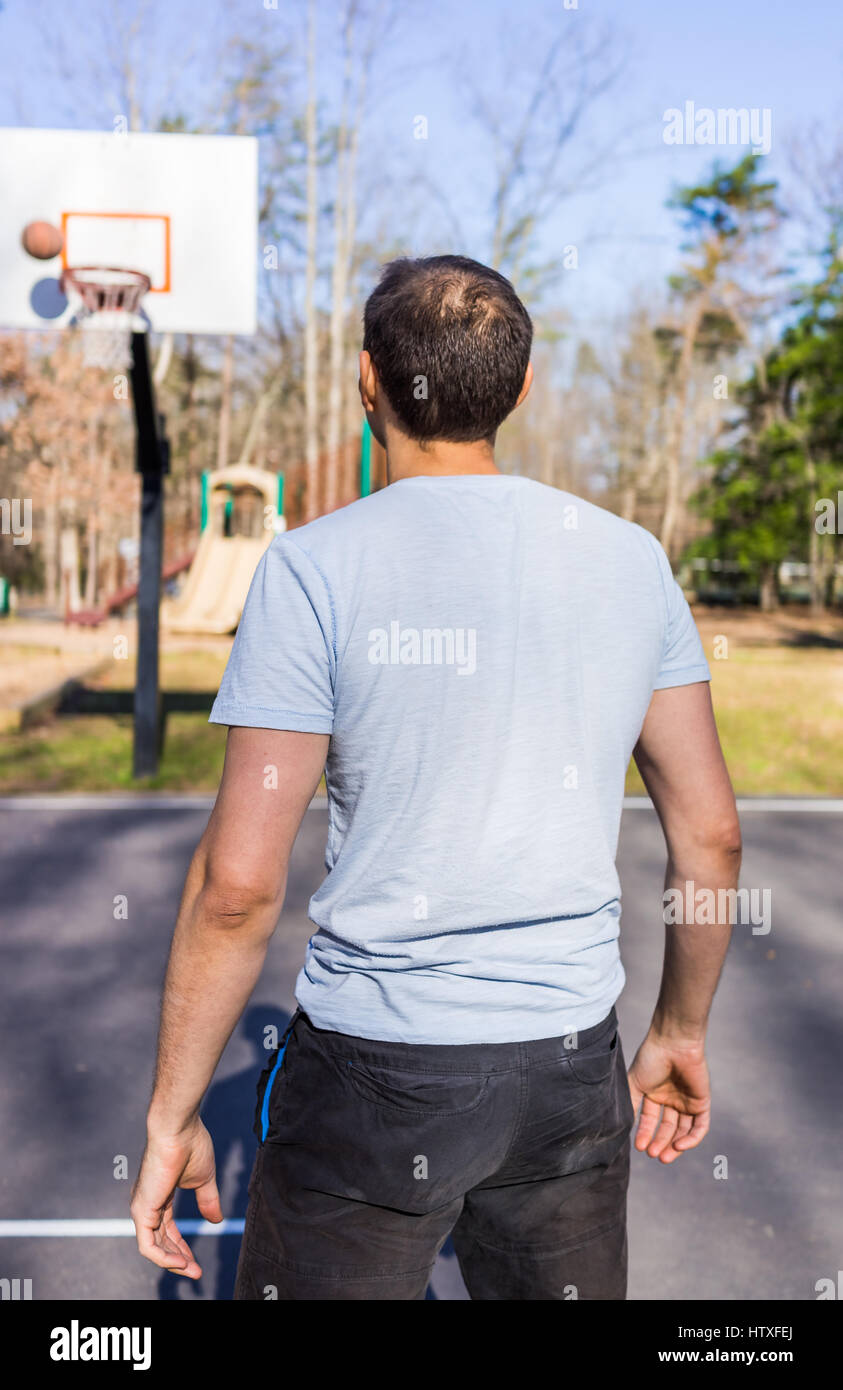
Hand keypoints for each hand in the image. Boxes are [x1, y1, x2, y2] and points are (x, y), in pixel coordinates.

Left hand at [131, 1117, 222, 1277]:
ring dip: (173, 1262)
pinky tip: (180, 1262)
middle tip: (197, 1272)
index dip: (182, 1248)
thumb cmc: (190, 1145)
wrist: (178, 1129)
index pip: (167, 1230)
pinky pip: (148, 1246)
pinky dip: (163, 1257)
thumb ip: (208, 1201)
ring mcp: (142, 1208)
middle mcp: (147, 1204)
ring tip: (193, 1270)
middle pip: (161, 1242)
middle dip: (179, 1259)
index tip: (198, 1262)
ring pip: (153, 1247)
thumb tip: (216, 1221)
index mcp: (159, 1196)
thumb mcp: (203, 1180)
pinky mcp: (141, 1211)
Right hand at [626, 1032, 710, 1163]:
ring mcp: (687, 1102)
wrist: (673, 1043)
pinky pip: (699, 1126)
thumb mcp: (634, 1083)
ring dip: (674, 1146)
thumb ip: (630, 1105)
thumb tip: (622, 1128)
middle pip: (667, 1129)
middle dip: (660, 1143)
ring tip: (663, 1157)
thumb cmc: (651, 1059)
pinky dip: (691, 1139)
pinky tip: (679, 1146)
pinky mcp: (702, 1102)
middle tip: (652, 1155)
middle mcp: (671, 1099)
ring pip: (683, 1131)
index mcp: (654, 1094)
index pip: (650, 1121)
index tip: (639, 1147)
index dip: (645, 1135)